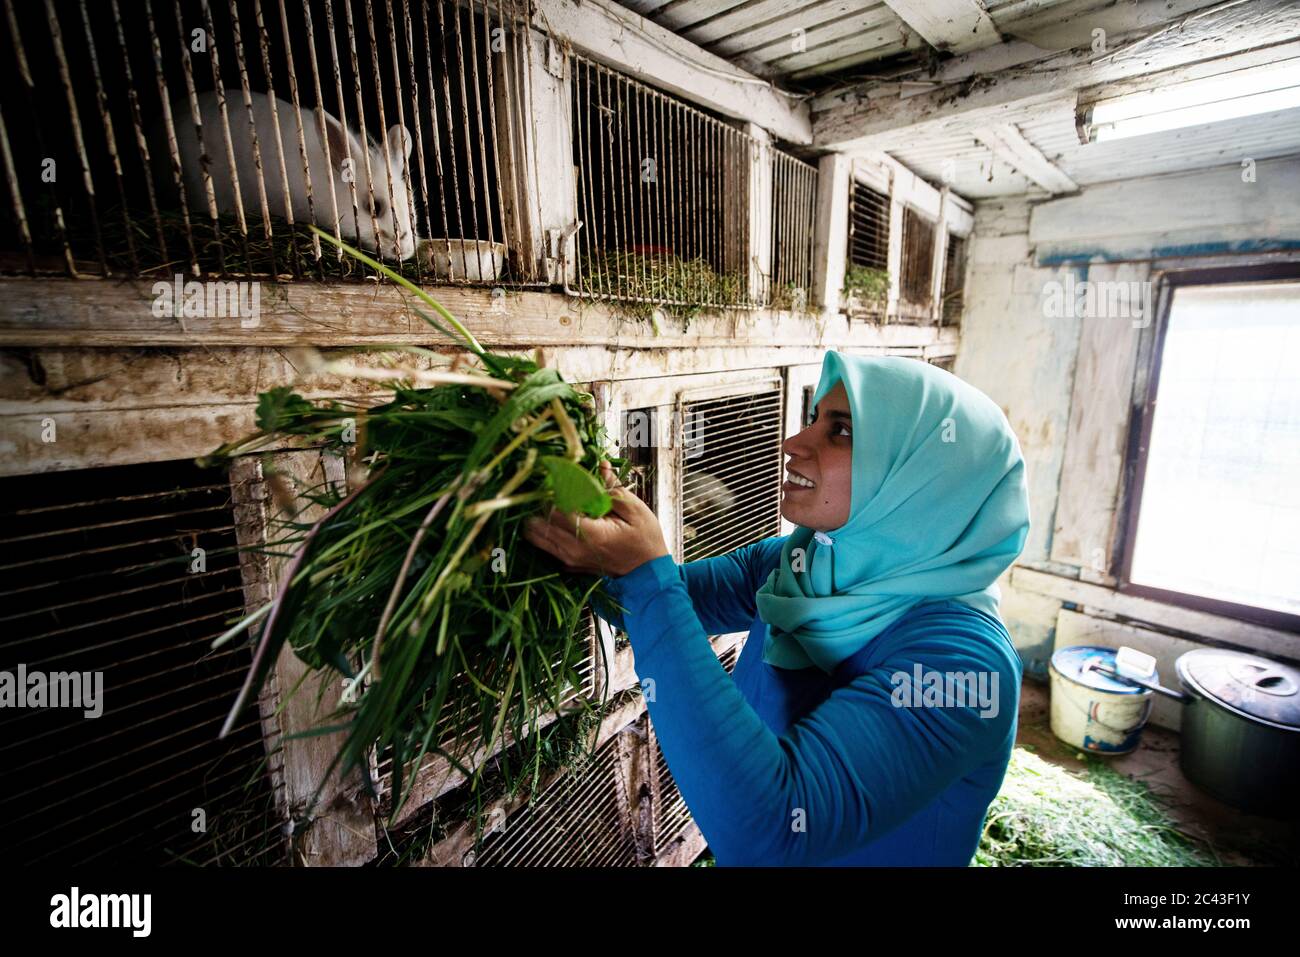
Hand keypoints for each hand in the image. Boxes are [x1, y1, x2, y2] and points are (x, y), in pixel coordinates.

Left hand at [524, 462, 669, 577]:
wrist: (647, 573)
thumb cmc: (645, 540)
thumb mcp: (635, 510)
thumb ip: (613, 488)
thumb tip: (602, 465)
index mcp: (591, 534)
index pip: (556, 511)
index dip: (554, 493)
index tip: (557, 480)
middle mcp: (575, 549)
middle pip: (540, 525)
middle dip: (541, 505)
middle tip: (550, 490)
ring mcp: (570, 560)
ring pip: (537, 538)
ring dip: (538, 519)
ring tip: (550, 504)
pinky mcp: (569, 564)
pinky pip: (547, 547)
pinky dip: (545, 533)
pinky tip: (556, 521)